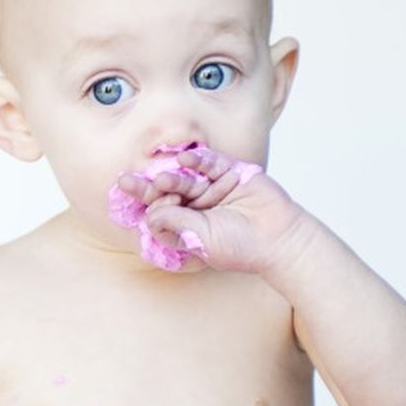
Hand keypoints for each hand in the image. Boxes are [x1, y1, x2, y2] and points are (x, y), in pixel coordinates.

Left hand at [117, 146, 310, 275]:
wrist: (280, 238)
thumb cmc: (241, 246)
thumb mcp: (201, 239)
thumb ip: (176, 224)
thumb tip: (149, 214)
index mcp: (187, 225)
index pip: (160, 213)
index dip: (148, 209)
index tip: (138, 207)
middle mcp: (196, 206)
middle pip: (166, 193)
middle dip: (146, 189)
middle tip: (125, 182)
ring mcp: (213, 188)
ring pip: (186, 178)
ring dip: (172, 178)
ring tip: (162, 180)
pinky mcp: (230, 173)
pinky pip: (209, 162)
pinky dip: (197, 159)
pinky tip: (183, 158)